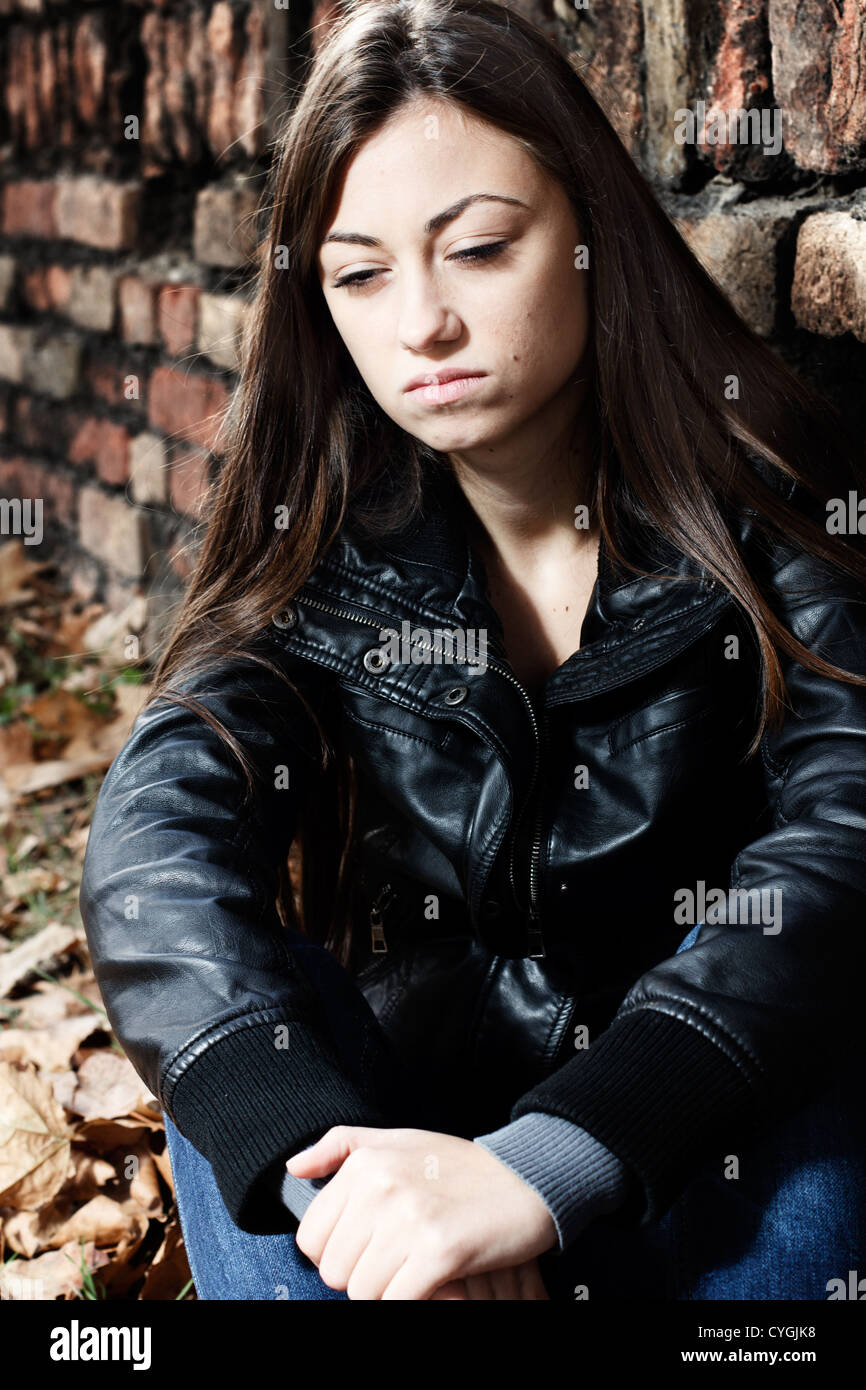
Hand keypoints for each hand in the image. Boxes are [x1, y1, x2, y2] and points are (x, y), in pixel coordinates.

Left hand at [286, 1125, 557, 1299]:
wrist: (527, 1178)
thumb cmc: (460, 1166)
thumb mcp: (398, 1139)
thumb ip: (341, 1146)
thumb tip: (293, 1168)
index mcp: (364, 1163)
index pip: (311, 1236)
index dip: (334, 1253)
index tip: (365, 1249)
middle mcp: (381, 1187)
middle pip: (334, 1271)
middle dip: (361, 1276)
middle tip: (396, 1260)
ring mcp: (409, 1219)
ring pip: (362, 1293)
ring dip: (387, 1291)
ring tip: (414, 1268)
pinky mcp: (438, 1251)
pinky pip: (395, 1303)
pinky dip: (409, 1301)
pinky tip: (430, 1282)